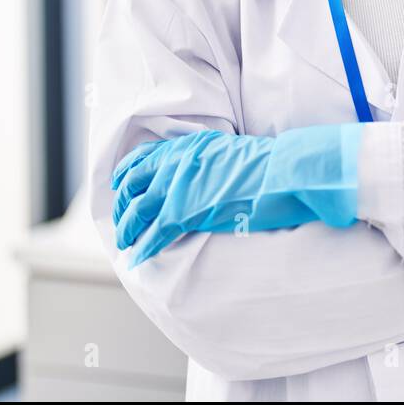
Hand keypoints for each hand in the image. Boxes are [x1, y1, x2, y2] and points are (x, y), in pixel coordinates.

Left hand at [112, 125, 360, 266]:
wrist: (284, 173)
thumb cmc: (270, 167)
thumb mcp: (230, 153)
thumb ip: (208, 162)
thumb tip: (203, 178)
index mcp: (189, 146)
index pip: (144, 157)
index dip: (126, 174)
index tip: (119, 187)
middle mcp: (177, 161)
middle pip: (133, 185)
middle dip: (122, 206)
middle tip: (121, 222)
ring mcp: (179, 186)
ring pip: (138, 211)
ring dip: (127, 230)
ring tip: (126, 244)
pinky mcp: (185, 212)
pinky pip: (155, 234)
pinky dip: (143, 248)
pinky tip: (138, 259)